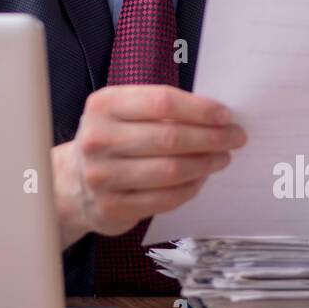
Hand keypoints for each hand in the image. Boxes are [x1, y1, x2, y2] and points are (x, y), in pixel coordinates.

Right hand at [52, 84, 245, 247]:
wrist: (72, 182)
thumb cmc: (112, 138)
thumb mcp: (123, 112)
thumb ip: (159, 108)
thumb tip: (215, 115)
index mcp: (103, 105)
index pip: (162, 101)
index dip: (200, 109)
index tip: (226, 115)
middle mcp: (98, 139)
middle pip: (169, 137)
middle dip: (211, 137)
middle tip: (235, 137)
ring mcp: (103, 176)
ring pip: (170, 171)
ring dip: (206, 164)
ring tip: (223, 158)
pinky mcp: (112, 206)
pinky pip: (165, 198)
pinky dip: (191, 188)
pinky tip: (201, 178)